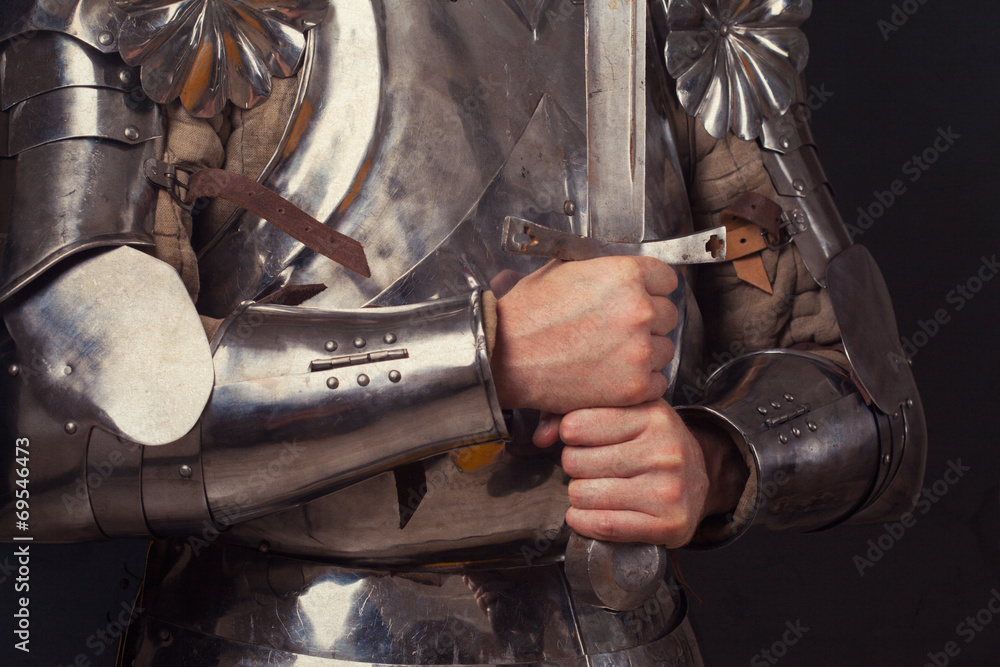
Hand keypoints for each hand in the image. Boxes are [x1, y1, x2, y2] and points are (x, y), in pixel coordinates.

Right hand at [490, 257, 677, 413]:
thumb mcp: (564, 270)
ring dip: (645, 353)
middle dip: (647, 322)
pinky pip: (657, 382)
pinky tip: (612, 374)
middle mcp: (639, 310)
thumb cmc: (527, 314)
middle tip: (617, 330)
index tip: (642, 299)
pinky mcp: (634, 385)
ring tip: (610, 354)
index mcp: (626, 275)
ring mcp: (639, 350)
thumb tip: (624, 272)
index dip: (652, 289)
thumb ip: (604, 269)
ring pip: (664, 349)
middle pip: (668, 314)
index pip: (667, 279)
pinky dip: (640, 382)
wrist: (504, 356)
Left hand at [534, 399, 745, 547]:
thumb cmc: (653, 442)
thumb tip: (541, 437)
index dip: (569, 435)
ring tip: (592, 490)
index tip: (579, 440)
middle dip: (574, 467)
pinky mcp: (669, 524)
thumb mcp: (627, 412)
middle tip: (589, 468)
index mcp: (653, 415)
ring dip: (577, 496)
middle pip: (575, 461)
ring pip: (584, 494)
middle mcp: (665, 450)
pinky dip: (583, 522)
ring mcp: (669, 489)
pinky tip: (584, 515)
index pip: (576, 425)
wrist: (700, 478)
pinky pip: (604, 525)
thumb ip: (578, 413)